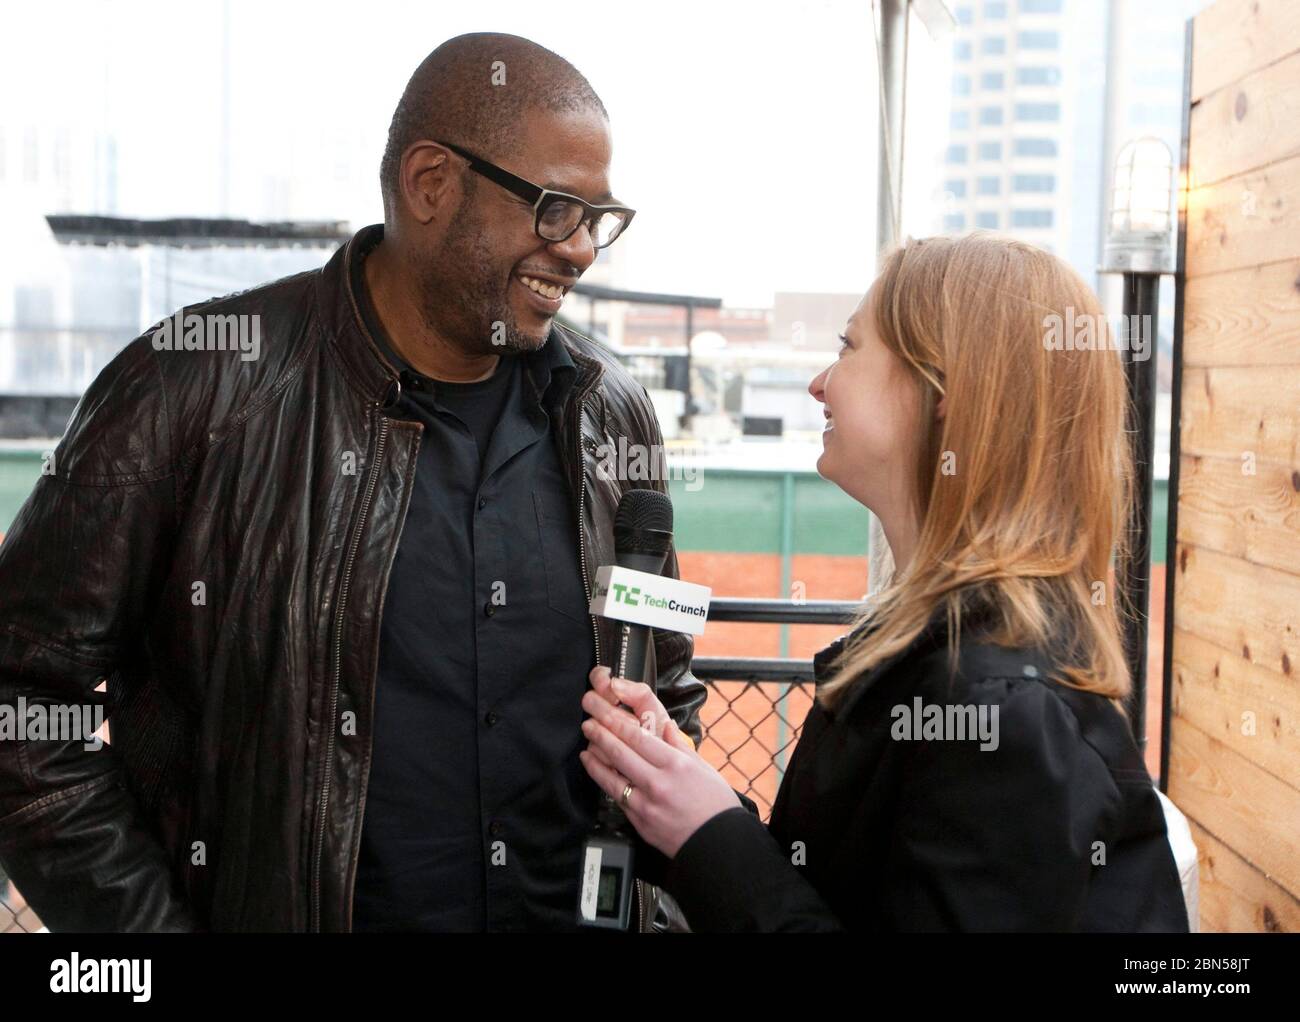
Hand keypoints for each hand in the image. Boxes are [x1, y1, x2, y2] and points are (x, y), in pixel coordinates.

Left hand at [580, 668, 739, 858]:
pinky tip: (595, 769)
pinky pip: (616, 796)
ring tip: (587, 744)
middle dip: (600, 734)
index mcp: (676, 765)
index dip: (616, 723)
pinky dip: (603, 779)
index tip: (603, 713)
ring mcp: (646, 804)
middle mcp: (658, 783)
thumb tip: (666, 725)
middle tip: (588, 722)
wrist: (717, 843)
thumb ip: (679, 746)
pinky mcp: (639, 822)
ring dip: (595, 757)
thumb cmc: (716, 804)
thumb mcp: (703, 767)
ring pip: (611, 775)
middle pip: (621, 753)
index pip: (638, 738)